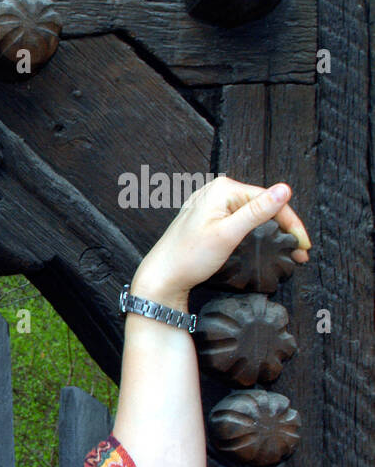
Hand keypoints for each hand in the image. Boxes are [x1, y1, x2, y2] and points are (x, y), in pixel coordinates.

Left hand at [131, 176, 311, 305]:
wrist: (162, 277)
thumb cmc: (188, 257)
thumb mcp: (228, 234)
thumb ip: (256, 212)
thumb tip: (284, 190)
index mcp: (222, 189)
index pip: (268, 199)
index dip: (290, 222)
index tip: (304, 245)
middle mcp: (216, 191)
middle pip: (262, 205)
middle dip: (284, 228)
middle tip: (301, 251)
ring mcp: (211, 204)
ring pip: (252, 213)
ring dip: (273, 230)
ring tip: (290, 249)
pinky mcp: (208, 218)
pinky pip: (239, 219)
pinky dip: (256, 231)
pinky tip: (267, 242)